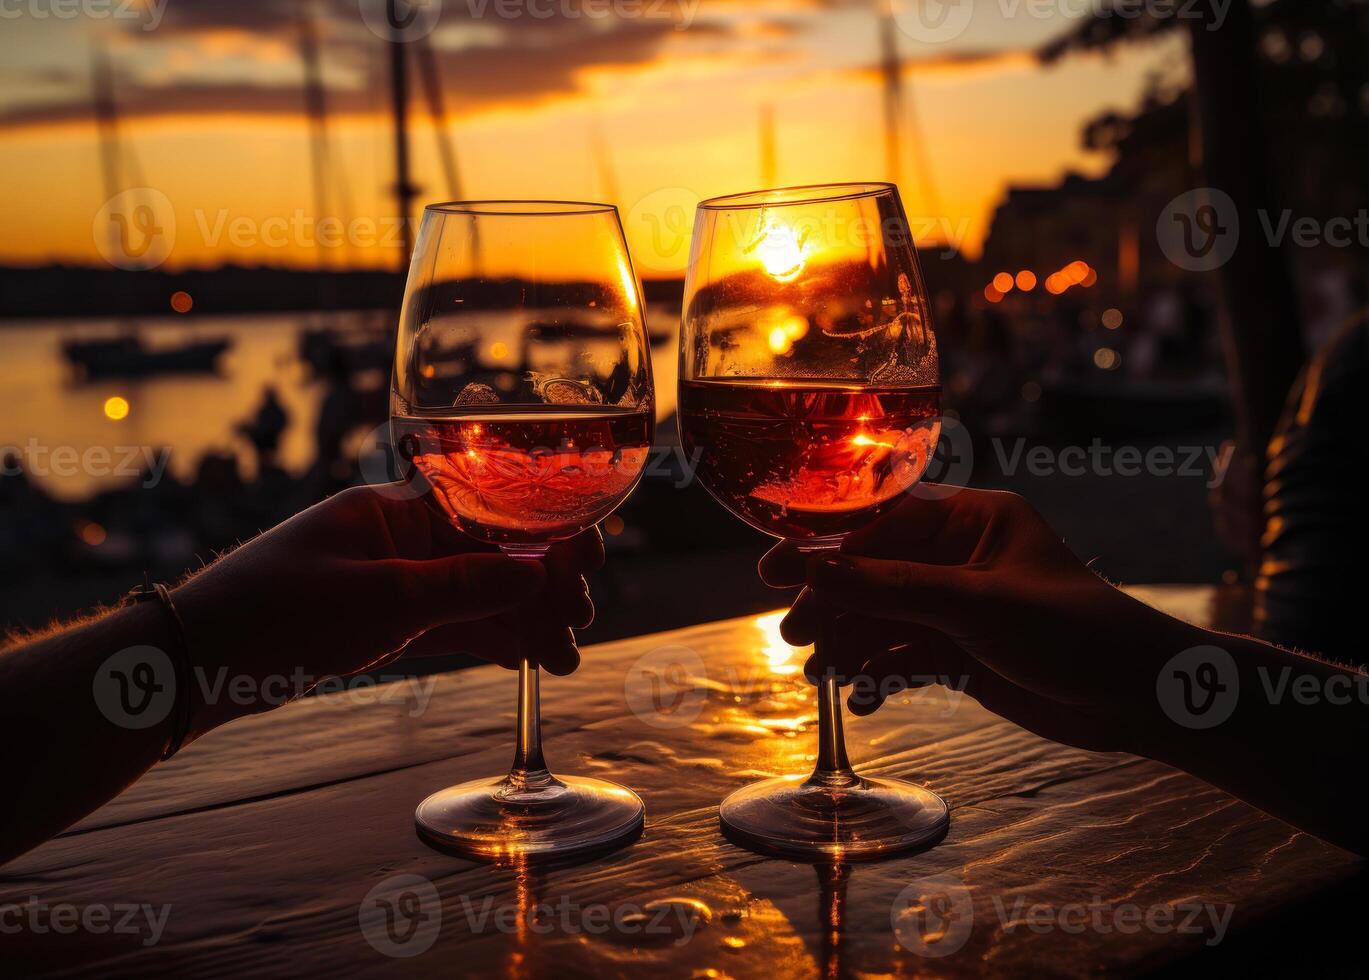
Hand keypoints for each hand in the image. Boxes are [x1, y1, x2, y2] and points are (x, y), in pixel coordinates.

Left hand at [172, 484, 603, 733]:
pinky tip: (528, 656)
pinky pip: (453, 625)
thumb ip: (466, 587)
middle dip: (545, 583)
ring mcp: (395, 580)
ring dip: (525, 621)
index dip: (547, 532)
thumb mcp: (381, 598)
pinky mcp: (384, 622)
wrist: (197, 663)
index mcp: (397, 508)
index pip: (492, 508)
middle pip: (494, 553)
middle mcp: (402, 538)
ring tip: (565, 656)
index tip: (590, 557)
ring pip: (479, 594)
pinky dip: (491, 639)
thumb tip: (543, 574)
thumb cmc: (276, 611)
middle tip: (583, 616)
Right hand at [759, 489, 1188, 753]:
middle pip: (874, 572)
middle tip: (792, 632)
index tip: (773, 567)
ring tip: (817, 669)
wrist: (1141, 700)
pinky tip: (858, 693)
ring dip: (850, 641)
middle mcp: (961, 556)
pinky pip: (905, 654)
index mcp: (972, 518)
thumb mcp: (976, 604)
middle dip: (833, 602)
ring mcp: (961, 606)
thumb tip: (811, 570)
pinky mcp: (965, 652)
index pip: (880, 521)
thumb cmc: (1075, 630)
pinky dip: (879, 671)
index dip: (823, 545)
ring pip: (885, 617)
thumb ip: (890, 588)